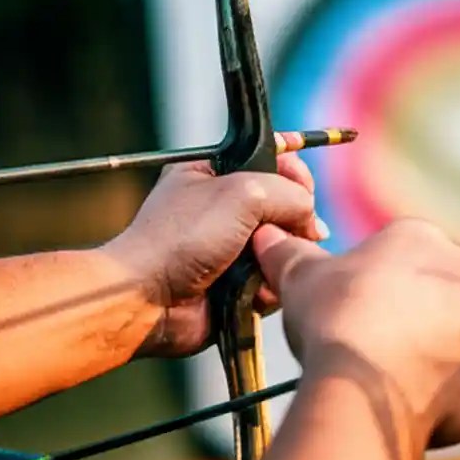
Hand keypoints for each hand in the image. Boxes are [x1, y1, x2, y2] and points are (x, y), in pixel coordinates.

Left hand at [104, 155, 321, 357]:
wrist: (147, 299)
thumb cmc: (180, 238)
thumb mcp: (243, 193)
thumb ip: (291, 193)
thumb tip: (312, 222)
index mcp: (214, 173)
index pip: (271, 160)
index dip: (294, 170)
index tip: (304, 184)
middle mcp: (223, 209)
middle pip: (285, 206)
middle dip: (294, 221)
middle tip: (294, 230)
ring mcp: (230, 248)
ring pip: (283, 247)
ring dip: (281, 258)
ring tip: (264, 267)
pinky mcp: (237, 283)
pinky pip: (273, 281)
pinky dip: (271, 287)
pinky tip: (257, 291)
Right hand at [254, 219, 459, 451]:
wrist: (367, 379)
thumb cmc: (336, 326)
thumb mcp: (303, 280)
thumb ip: (290, 255)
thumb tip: (265, 234)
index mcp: (429, 241)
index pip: (428, 269)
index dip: (413, 305)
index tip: (396, 333)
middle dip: (458, 330)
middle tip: (426, 369)